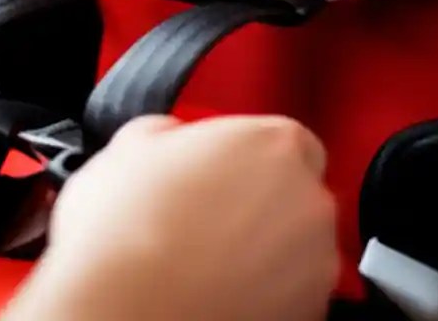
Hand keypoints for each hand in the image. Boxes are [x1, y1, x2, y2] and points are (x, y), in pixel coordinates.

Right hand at [2, 115, 338, 320]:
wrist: (124, 308)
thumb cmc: (124, 232)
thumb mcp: (129, 145)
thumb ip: (168, 133)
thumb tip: (167, 138)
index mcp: (271, 144)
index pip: (283, 137)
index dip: (245, 153)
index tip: (216, 166)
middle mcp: (306, 200)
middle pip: (293, 190)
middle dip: (254, 198)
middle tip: (199, 211)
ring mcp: (314, 261)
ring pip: (294, 242)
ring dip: (259, 244)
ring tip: (198, 255)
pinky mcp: (308, 309)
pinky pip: (289, 288)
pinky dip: (260, 287)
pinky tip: (211, 285)